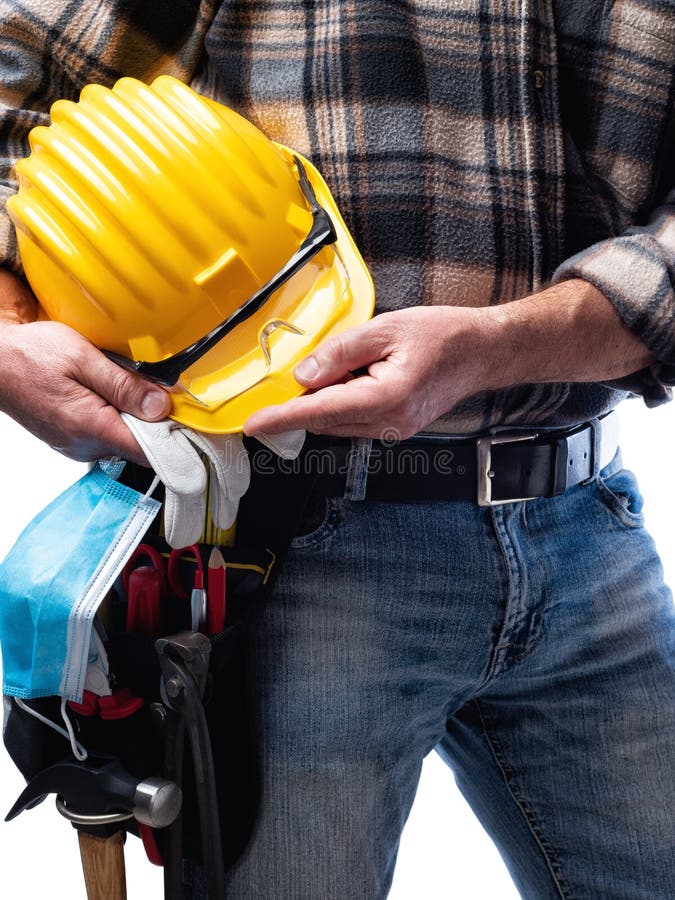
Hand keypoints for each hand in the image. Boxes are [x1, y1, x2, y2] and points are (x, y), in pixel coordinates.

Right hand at [0, 271, 170, 462]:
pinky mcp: (70, 438)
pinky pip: (106, 432)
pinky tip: (109, 393)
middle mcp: (84, 445)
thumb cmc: (29, 355)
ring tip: (129, 386)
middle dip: (156, 421)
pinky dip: (116, 416)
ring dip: (135, 417)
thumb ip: (125, 384)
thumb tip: (162, 406)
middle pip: (140, 445)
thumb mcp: (83, 358)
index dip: (176, 441)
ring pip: (123, 438)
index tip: (193, 424)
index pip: (149, 452)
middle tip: (162, 390)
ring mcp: (76, 445)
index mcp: (91, 428)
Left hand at [245, 305, 489, 438]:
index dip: (282, 417)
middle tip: (310, 366)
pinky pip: (355, 421)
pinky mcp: (396, 428)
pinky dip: (343, 401)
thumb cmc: (444, 335)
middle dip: (305, 399)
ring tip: (351, 363)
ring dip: (328, 399)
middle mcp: (389, 423)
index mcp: (385, 398)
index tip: (253, 424)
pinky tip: (359, 375)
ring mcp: (394, 430)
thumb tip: (303, 375)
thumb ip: (340, 352)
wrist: (483, 352)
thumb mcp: (386, 328)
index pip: (320, 412)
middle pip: (325, 420)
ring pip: (338, 423)